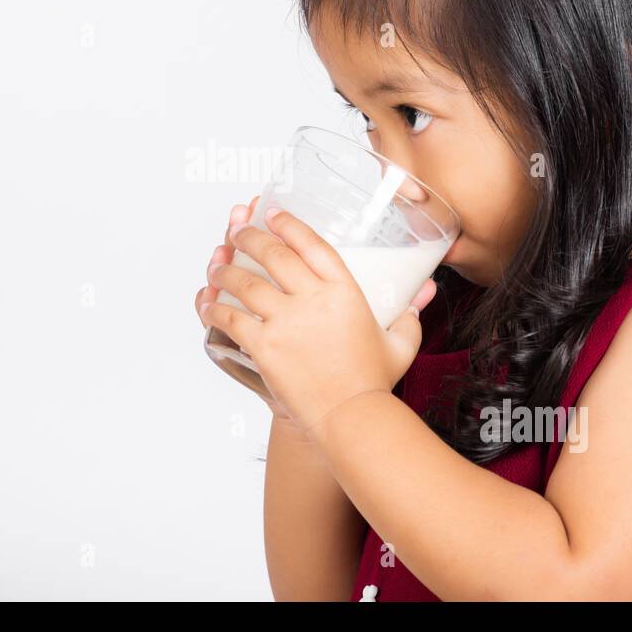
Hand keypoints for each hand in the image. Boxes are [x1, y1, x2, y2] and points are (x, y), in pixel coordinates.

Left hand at [200, 205, 438, 437]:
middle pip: (273, 254)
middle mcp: (312, 299)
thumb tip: (425, 291)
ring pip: (245, 282)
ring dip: (225, 268)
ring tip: (216, 262)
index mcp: (343, 291)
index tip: (272, 213)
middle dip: (249, 236)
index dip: (288, 224)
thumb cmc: (374, 383)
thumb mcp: (400, 343)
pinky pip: (230, 318)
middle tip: (236, 228)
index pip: (311, 244)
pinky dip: (213, 306)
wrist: (350, 418)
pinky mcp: (264, 346)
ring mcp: (285, 321)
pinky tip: (206, 300)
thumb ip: (410, 313)